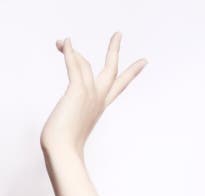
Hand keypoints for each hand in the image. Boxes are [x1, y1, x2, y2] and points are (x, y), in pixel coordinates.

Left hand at [40, 32, 147, 156]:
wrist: (63, 152)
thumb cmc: (63, 148)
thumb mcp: (70, 132)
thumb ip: (72, 128)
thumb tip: (62, 139)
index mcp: (99, 108)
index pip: (118, 88)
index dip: (131, 74)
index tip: (143, 62)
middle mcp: (98, 99)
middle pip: (112, 69)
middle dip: (114, 50)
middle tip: (118, 35)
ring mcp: (90, 93)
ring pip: (85, 63)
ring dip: (72, 50)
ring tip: (62, 41)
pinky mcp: (77, 90)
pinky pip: (74, 65)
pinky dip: (69, 52)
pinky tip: (65, 42)